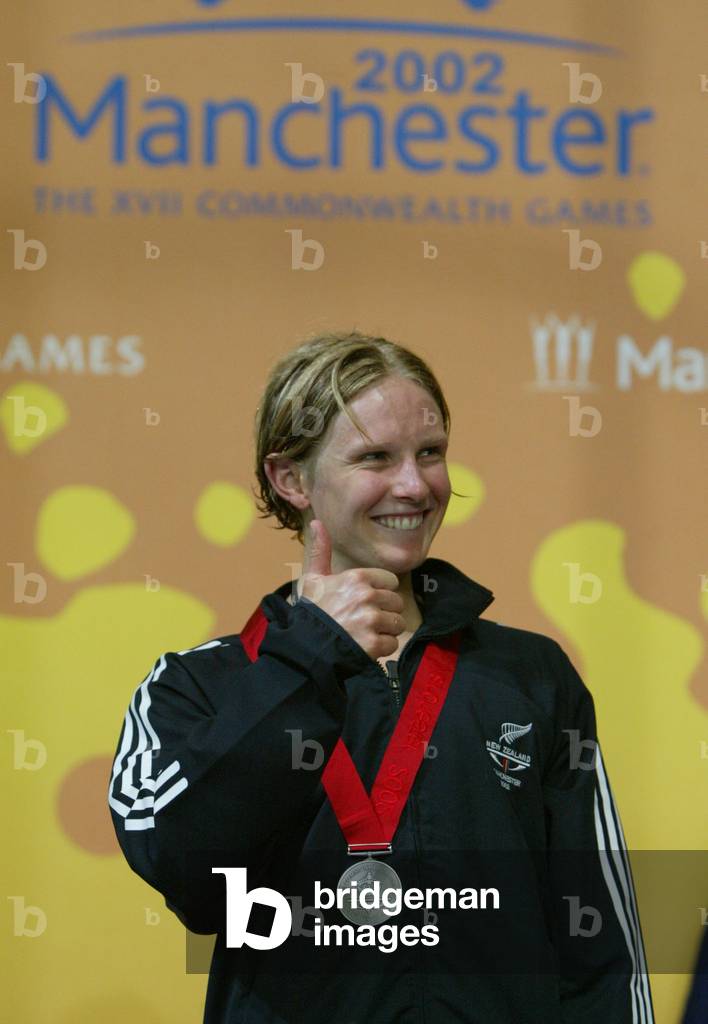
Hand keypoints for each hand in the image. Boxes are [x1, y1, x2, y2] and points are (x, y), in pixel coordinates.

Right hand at [297, 519, 404, 660]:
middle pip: (396, 603)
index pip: (390, 582)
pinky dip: (381, 648)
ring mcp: (371, 620)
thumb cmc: (311, 612)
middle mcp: (366, 596)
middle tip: (364, 620)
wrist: (304, 646)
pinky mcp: (373, 644)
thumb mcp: (312, 578)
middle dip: (384, 613)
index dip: (379, 593)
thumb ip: (320, 551)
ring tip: (365, 633)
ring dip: (384, 631)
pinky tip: (364, 646)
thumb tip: (316, 522)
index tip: (364, 602)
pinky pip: (392, 643)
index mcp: (356, 577)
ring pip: (397, 623)